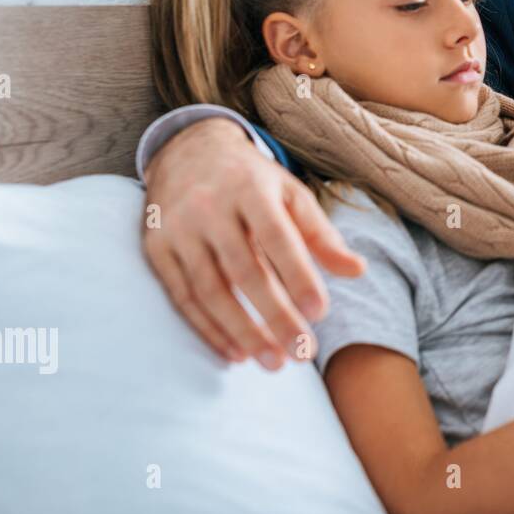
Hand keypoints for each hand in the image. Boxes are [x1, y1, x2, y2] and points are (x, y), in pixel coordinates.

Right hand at [142, 118, 364, 369]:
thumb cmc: (251, 180)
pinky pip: (182, 297)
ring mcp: (177, 229)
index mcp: (249, 189)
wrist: (186, 151)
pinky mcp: (155, 248)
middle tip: (302, 352)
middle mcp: (209, 207)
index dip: (298, 276)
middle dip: (275, 316)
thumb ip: (321, 234)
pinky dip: (208, 329)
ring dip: (242, 332)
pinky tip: (235, 353)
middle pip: (244, 271)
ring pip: (210, 291)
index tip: (320, 312)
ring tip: (273, 362)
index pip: (276, 237)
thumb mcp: (290, 193)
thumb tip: (357, 271)